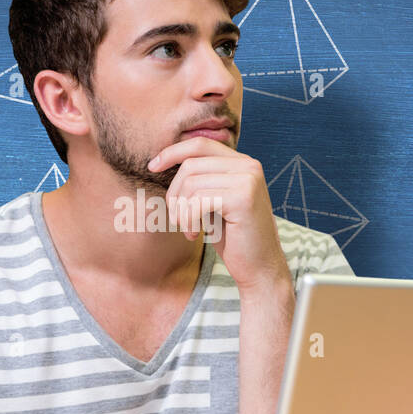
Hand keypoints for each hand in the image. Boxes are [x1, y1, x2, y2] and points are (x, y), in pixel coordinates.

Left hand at [148, 137, 292, 295]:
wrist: (260, 268)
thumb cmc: (233, 238)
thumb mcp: (213, 203)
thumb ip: (200, 180)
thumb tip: (163, 159)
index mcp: (243, 163)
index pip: (200, 145)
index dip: (172, 152)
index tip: (152, 166)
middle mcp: (249, 165)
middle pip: (191, 165)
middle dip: (175, 194)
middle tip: (177, 219)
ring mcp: (248, 179)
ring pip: (191, 183)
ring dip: (181, 211)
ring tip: (189, 229)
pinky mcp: (243, 197)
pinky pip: (198, 200)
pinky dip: (189, 219)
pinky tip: (195, 234)